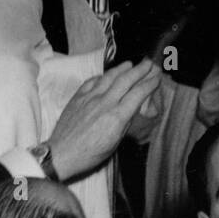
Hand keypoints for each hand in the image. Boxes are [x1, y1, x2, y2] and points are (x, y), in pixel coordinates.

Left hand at [48, 59, 162, 181]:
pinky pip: (93, 81)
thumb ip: (124, 123)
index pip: (138, 94)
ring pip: (109, 77)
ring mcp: (90, 97)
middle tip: (149, 63)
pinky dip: (103, 76)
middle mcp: (104, 103)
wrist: (62, 153)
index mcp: (116, 117)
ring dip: (122, 68)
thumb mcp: (114, 143)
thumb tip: (132, 108)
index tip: (156, 77)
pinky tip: (108, 74)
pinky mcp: (78, 97)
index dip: (149, 84)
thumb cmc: (89, 154)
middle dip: (140, 70)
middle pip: (126, 80)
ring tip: (131, 64)